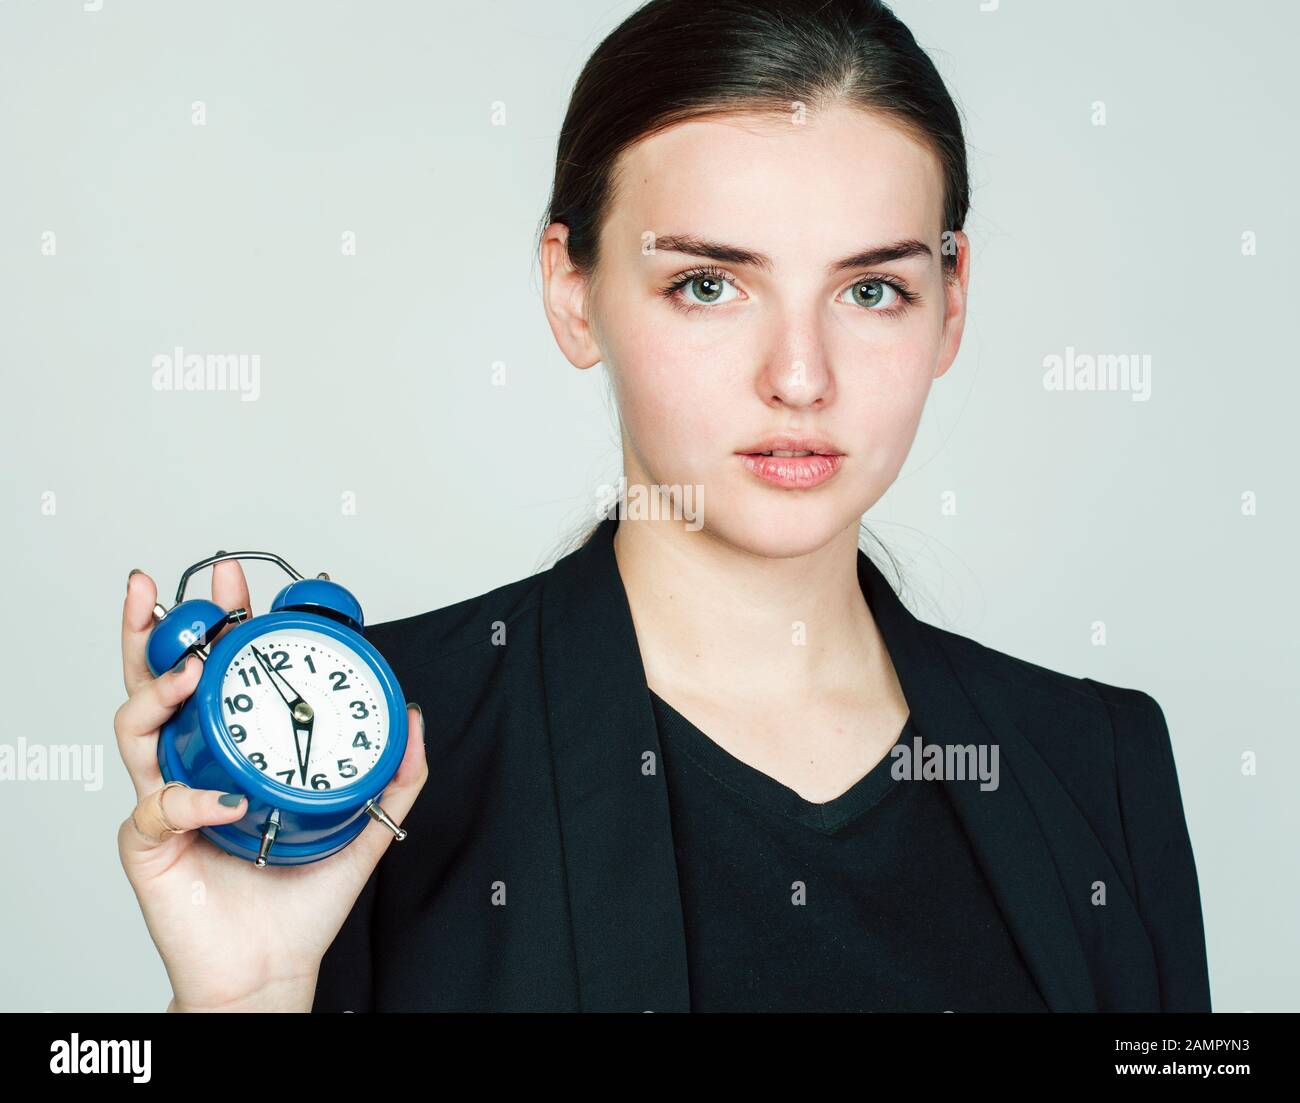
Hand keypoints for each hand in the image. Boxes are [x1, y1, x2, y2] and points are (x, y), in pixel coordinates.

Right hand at [115, 561, 426, 1011]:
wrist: (271, 966)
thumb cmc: (302, 897)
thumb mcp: (363, 823)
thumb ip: (395, 774)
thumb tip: (414, 716)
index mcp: (234, 748)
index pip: (218, 673)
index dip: (218, 625)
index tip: (236, 584)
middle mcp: (192, 762)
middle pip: (158, 680)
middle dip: (158, 628)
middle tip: (166, 589)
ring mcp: (165, 798)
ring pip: (136, 726)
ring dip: (158, 692)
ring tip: (189, 676)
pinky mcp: (149, 843)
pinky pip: (157, 807)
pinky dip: (190, 797)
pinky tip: (224, 799)